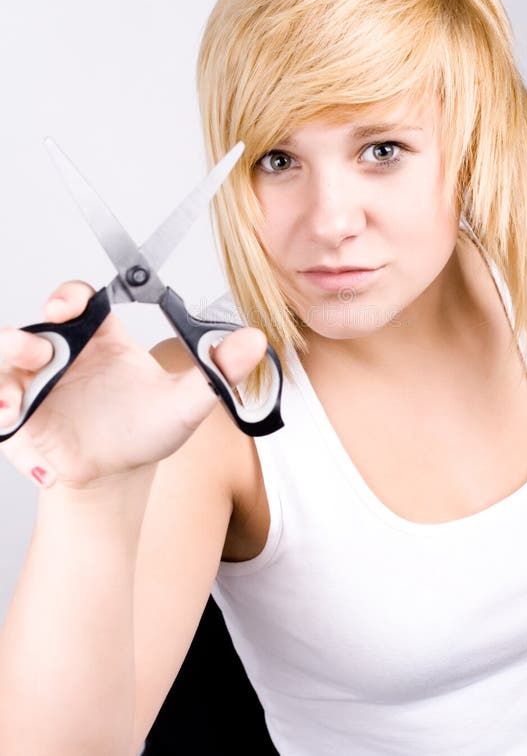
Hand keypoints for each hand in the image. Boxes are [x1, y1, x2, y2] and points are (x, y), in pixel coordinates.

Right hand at [0, 281, 266, 488]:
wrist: (117, 478)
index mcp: (101, 338)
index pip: (79, 300)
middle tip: (41, 347)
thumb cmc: (146, 433)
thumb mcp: (186, 403)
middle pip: (34, 325)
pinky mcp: (17, 412)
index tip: (70, 305)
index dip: (69, 295)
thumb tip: (255, 339)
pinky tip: (12, 416)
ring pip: (5, 354)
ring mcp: (36, 382)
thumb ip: (218, 371)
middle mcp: (65, 353)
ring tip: (23, 385)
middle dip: (28, 332)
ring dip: (7, 361)